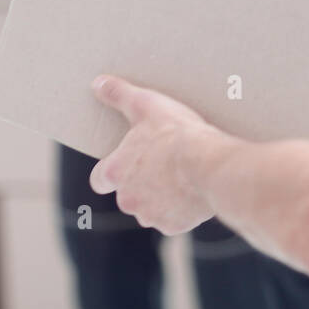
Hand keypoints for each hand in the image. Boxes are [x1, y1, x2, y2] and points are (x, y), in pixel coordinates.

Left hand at [90, 75, 222, 234]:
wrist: (210, 165)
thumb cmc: (176, 134)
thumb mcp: (146, 104)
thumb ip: (119, 95)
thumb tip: (98, 83)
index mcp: (115, 172)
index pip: (99, 179)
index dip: (111, 171)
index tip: (127, 162)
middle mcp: (127, 198)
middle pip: (128, 195)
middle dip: (143, 184)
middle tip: (165, 165)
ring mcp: (150, 215)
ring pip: (150, 209)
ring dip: (162, 198)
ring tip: (184, 177)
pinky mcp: (174, 226)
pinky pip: (175, 219)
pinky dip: (183, 209)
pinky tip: (196, 191)